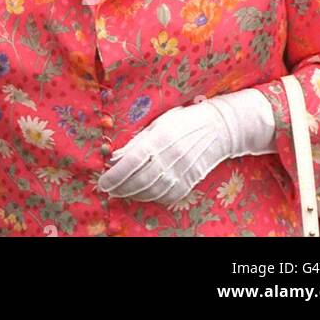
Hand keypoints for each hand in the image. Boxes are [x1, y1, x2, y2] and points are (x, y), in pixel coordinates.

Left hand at [97, 89, 273, 204]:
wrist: (217, 130)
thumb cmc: (182, 121)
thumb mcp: (157, 124)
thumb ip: (136, 142)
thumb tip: (114, 158)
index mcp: (161, 138)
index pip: (132, 161)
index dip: (115, 174)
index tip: (102, 180)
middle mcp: (172, 157)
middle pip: (140, 180)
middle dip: (120, 187)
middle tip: (107, 189)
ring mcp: (182, 172)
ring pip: (152, 191)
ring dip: (133, 194)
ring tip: (120, 192)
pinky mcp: (190, 182)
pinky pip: (167, 195)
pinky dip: (150, 197)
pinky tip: (140, 193)